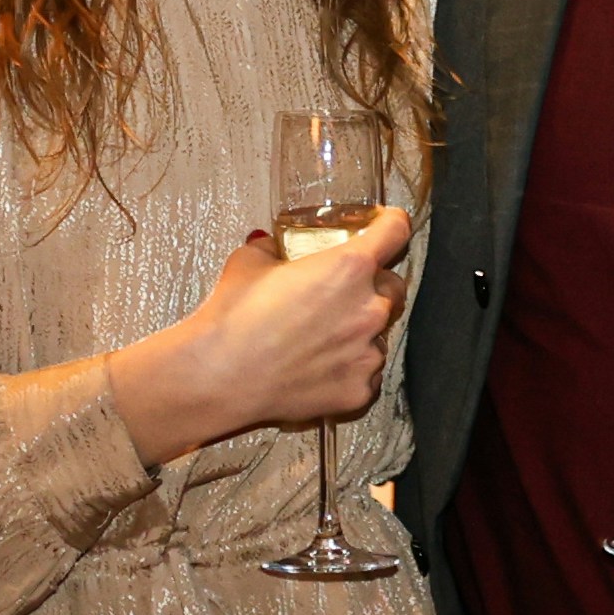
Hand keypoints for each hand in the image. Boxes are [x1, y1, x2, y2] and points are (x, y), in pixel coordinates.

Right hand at [108, 209, 414, 464]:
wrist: (218, 377)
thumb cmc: (233, 316)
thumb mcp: (250, 262)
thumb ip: (272, 249)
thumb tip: (271, 245)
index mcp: (350, 267)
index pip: (395, 230)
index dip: (391, 223)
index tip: (386, 225)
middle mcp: (371, 308)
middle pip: (394, 287)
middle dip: (374, 286)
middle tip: (340, 294)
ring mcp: (369, 353)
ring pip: (380, 333)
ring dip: (359, 331)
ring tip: (319, 339)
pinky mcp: (361, 390)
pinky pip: (366, 372)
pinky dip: (349, 368)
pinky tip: (317, 369)